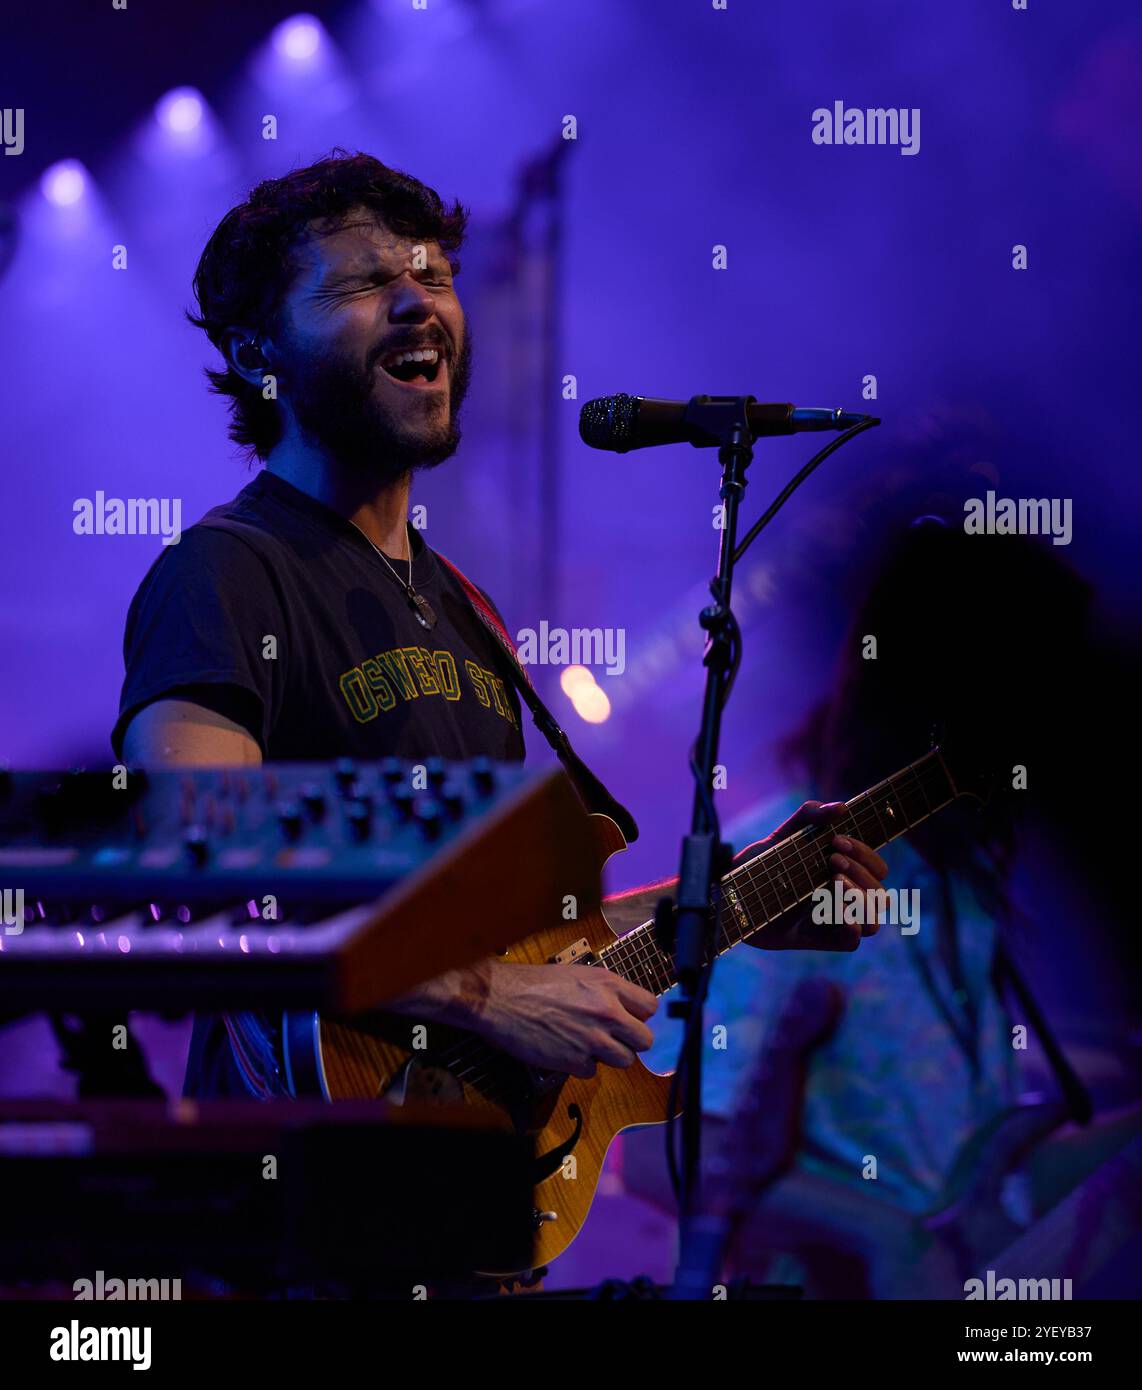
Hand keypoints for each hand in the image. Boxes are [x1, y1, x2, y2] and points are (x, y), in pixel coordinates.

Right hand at [474, 960, 657, 1077]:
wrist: (500, 998)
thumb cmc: (533, 983)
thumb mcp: (577, 974)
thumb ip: (604, 991)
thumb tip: (622, 1008)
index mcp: (608, 985)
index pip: (651, 1007)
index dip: (640, 1016)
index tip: (631, 1019)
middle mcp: (606, 1011)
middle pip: (645, 1040)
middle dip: (631, 1041)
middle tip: (614, 1038)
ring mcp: (592, 1038)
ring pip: (625, 1060)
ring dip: (608, 1056)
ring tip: (588, 1044)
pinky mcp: (574, 1060)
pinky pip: (592, 1071)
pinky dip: (581, 1065)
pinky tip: (566, 1050)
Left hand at [738, 800, 888, 952]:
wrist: (731, 894)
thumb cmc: (761, 866)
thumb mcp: (783, 837)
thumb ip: (809, 817)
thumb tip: (840, 807)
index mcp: (843, 874)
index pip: (877, 868)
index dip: (866, 854)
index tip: (839, 840)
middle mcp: (843, 899)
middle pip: (880, 894)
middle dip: (862, 872)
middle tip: (833, 859)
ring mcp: (832, 921)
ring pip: (872, 920)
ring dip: (860, 898)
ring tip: (833, 881)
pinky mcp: (817, 939)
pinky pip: (851, 941)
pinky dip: (851, 925)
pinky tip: (835, 909)